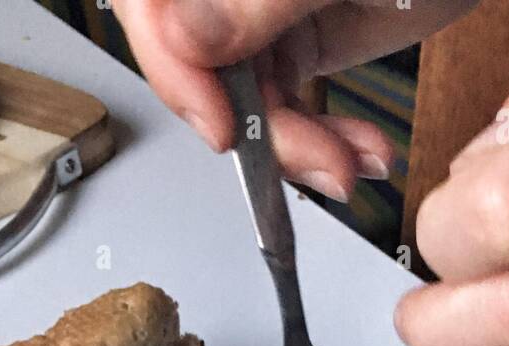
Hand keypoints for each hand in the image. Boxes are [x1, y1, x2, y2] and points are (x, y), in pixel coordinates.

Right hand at [117, 0, 469, 200]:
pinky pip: (282, 105)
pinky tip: (356, 156)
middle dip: (256, 128)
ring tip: (350, 167)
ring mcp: (257, 4)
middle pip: (193, 61)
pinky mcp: (295, 34)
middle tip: (313, 164)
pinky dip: (320, 142)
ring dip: (296, 148)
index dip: (177, 71)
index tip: (222, 127)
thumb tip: (185, 32)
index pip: (151, 6)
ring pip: (239, 98)